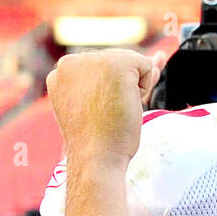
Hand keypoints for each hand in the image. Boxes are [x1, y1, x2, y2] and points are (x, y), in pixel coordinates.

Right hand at [45, 48, 165, 170]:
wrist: (96, 158)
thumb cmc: (99, 140)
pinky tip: (125, 104)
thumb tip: (155, 58)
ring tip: (112, 110)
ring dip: (131, 89)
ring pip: (129, 63)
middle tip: (106, 115)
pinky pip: (144, 65)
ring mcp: (90, 60)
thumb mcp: (102, 104)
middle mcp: (70, 62)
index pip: (99, 71)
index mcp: (61, 74)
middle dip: (122, 88)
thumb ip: (122, 79)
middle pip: (115, 63)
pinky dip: (145, 87)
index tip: (97, 114)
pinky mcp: (114, 63)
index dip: (109, 93)